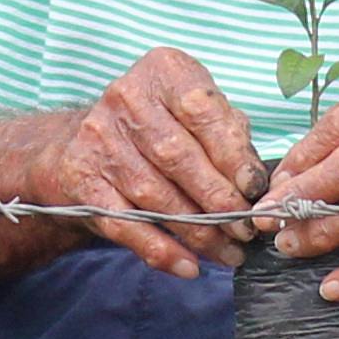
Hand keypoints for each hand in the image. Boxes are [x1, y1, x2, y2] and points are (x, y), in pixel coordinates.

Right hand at [48, 48, 267, 277]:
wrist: (84, 143)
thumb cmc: (160, 126)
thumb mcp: (195, 113)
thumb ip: (229, 135)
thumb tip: (256, 182)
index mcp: (163, 72)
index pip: (201, 111)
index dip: (231, 154)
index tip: (254, 188)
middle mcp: (125, 99)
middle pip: (178, 157)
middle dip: (219, 201)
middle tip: (247, 230)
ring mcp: (99, 140)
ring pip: (155, 195)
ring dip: (197, 232)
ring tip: (229, 252)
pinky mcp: (82, 181)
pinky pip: (126, 223)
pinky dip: (160, 250)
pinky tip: (188, 266)